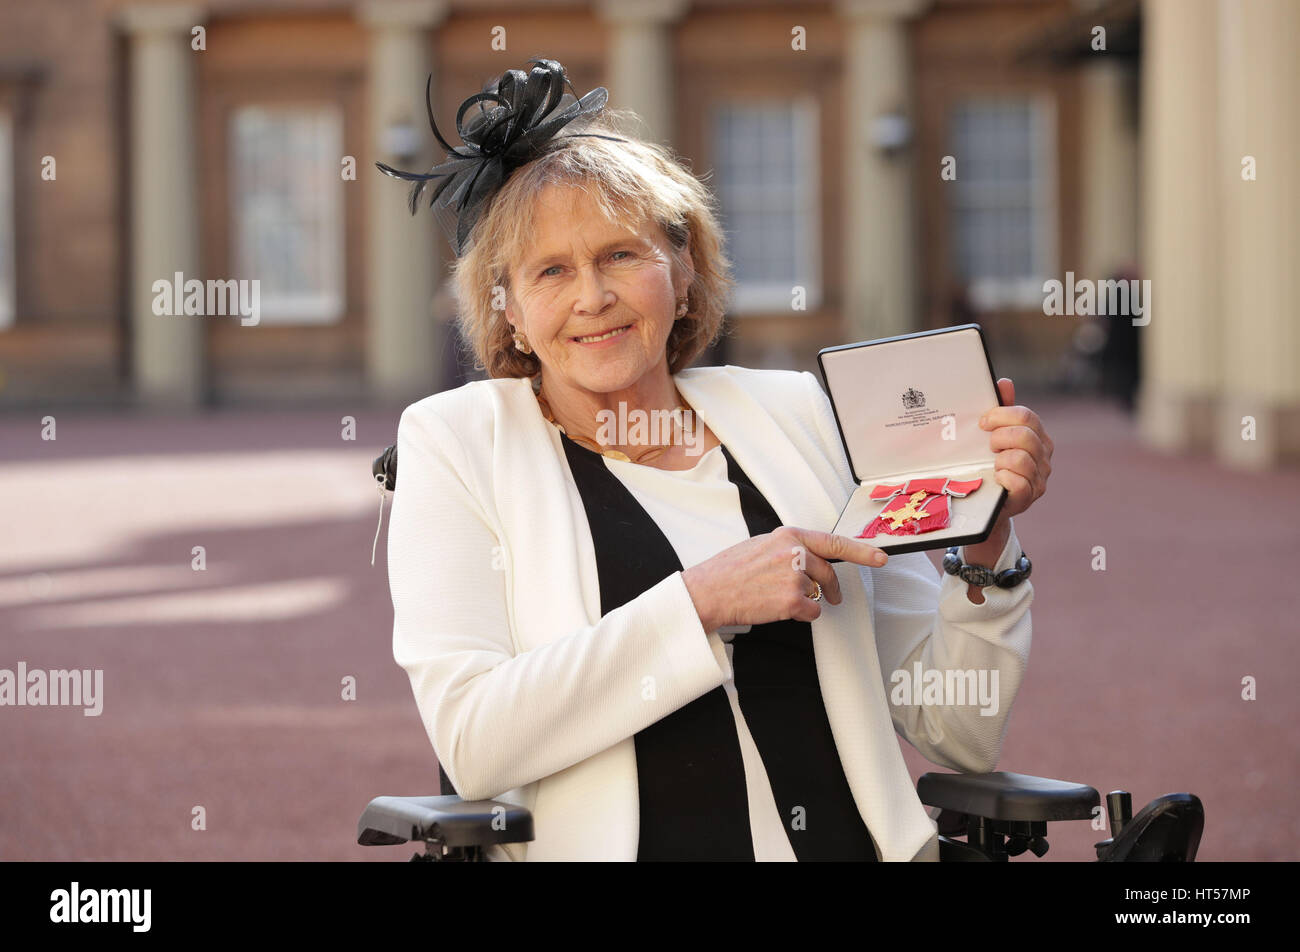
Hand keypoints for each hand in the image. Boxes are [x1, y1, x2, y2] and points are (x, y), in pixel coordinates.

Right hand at [682, 527, 887, 631]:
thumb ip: (788, 548)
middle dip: (832, 588)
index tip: (880, 557)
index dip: (861, 551)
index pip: (833, 542)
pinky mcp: (792, 600)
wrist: (709, 591)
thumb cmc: (729, 570)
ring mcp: (794, 576)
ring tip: (776, 598)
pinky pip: (810, 613)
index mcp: (788, 536)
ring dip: (804, 601)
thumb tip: (809, 559)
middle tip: (832, 597)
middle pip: (828, 572)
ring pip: (817, 595)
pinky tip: (775, 608)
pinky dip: (799, 615)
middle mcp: (795, 552)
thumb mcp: (761, 545)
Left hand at [978, 378, 1052, 520]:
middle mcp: (1044, 456)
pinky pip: (1018, 482)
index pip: (1026, 416)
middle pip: (1025, 435)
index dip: (1001, 415)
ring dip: (1000, 459)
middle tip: (988, 445)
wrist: (985, 501)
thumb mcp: (993, 435)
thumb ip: (1000, 410)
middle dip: (999, 437)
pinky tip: (997, 478)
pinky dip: (1003, 478)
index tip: (983, 422)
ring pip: (1020, 458)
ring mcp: (1039, 478)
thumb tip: (1004, 383)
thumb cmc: (990, 463)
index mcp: (1037, 436)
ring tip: (993, 464)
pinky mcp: (1029, 497)